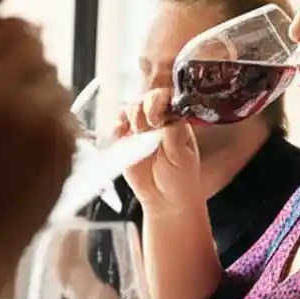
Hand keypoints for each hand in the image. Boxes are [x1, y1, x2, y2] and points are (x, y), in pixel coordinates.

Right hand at [0, 20, 76, 290]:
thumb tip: (32, 27)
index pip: (11, 25)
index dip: (22, 40)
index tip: (19, 62)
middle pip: (38, 49)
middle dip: (34, 74)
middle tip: (17, 112)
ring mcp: (26, 113)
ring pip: (57, 81)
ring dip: (48, 102)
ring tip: (22, 138)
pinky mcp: (57, 137)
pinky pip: (69, 112)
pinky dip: (60, 129)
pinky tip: (37, 155)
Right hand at [116, 88, 201, 215]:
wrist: (165, 200)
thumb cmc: (180, 177)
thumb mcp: (182, 155)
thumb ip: (173, 131)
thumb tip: (166, 112)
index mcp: (176, 120)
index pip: (167, 98)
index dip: (159, 101)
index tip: (158, 116)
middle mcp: (158, 120)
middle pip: (147, 99)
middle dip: (145, 108)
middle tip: (149, 125)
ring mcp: (141, 129)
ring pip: (131, 109)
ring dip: (132, 117)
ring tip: (138, 133)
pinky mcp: (125, 141)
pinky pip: (117, 126)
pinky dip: (117, 127)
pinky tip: (122, 134)